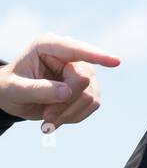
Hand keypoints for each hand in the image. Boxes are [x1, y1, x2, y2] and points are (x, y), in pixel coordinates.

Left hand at [0, 34, 120, 130]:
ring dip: (68, 113)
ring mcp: (83, 71)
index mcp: (49, 46)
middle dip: (65, 103)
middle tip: (46, 118)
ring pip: (90, 96)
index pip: (75, 50)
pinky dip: (74, 116)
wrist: (15, 98)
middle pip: (82, 81)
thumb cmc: (10, 88)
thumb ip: (39, 90)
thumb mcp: (15, 90)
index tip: (115, 62)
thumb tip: (67, 92)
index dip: (96, 56)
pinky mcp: (90, 88)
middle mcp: (70, 56)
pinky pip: (92, 105)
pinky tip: (59, 117)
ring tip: (48, 120)